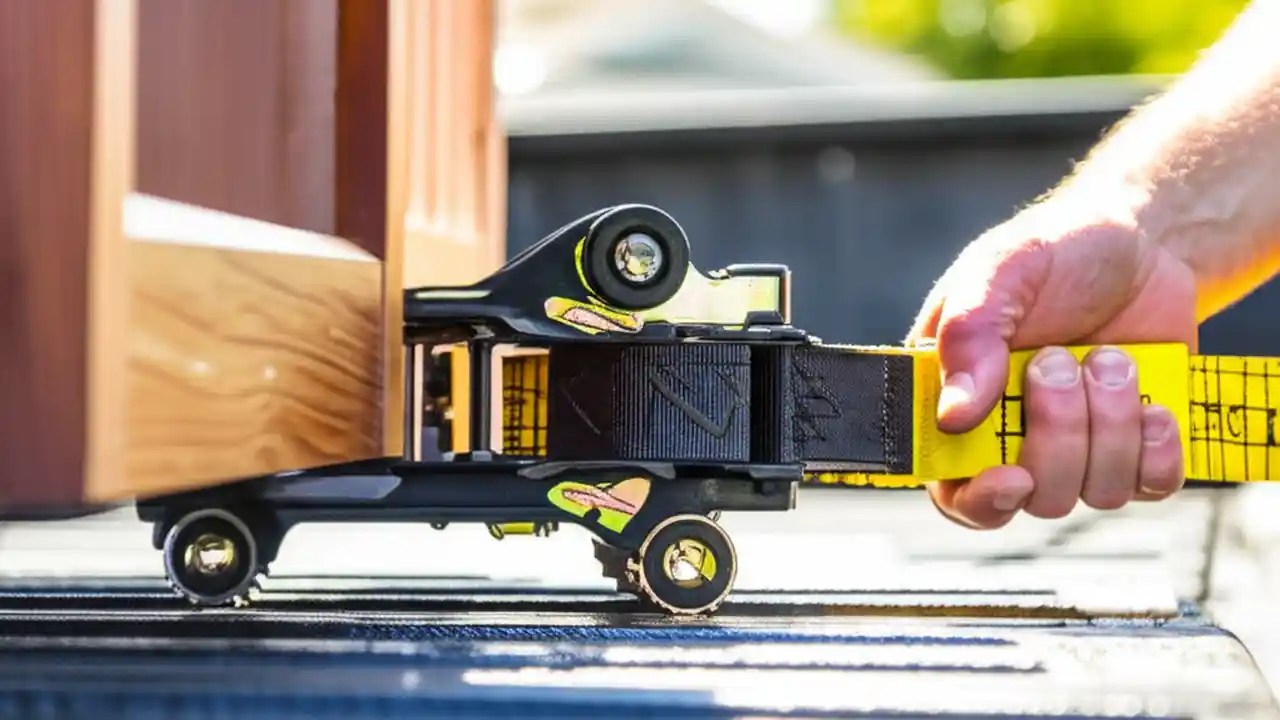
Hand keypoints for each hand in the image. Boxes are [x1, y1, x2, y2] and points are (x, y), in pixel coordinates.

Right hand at [906, 192, 1196, 528]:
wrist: (1137, 243)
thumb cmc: (1052, 251)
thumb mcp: (998, 272)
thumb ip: (968, 336)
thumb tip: (952, 415)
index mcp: (957, 403)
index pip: (952, 490)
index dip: (981, 500)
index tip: (1013, 476)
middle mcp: (1013, 438)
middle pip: (1035, 496)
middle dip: (1061, 430)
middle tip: (1062, 359)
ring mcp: (1077, 448)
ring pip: (1096, 491)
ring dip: (1112, 423)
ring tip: (1110, 359)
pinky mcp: (1135, 448)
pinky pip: (1151, 486)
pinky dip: (1157, 448)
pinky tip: (1152, 401)